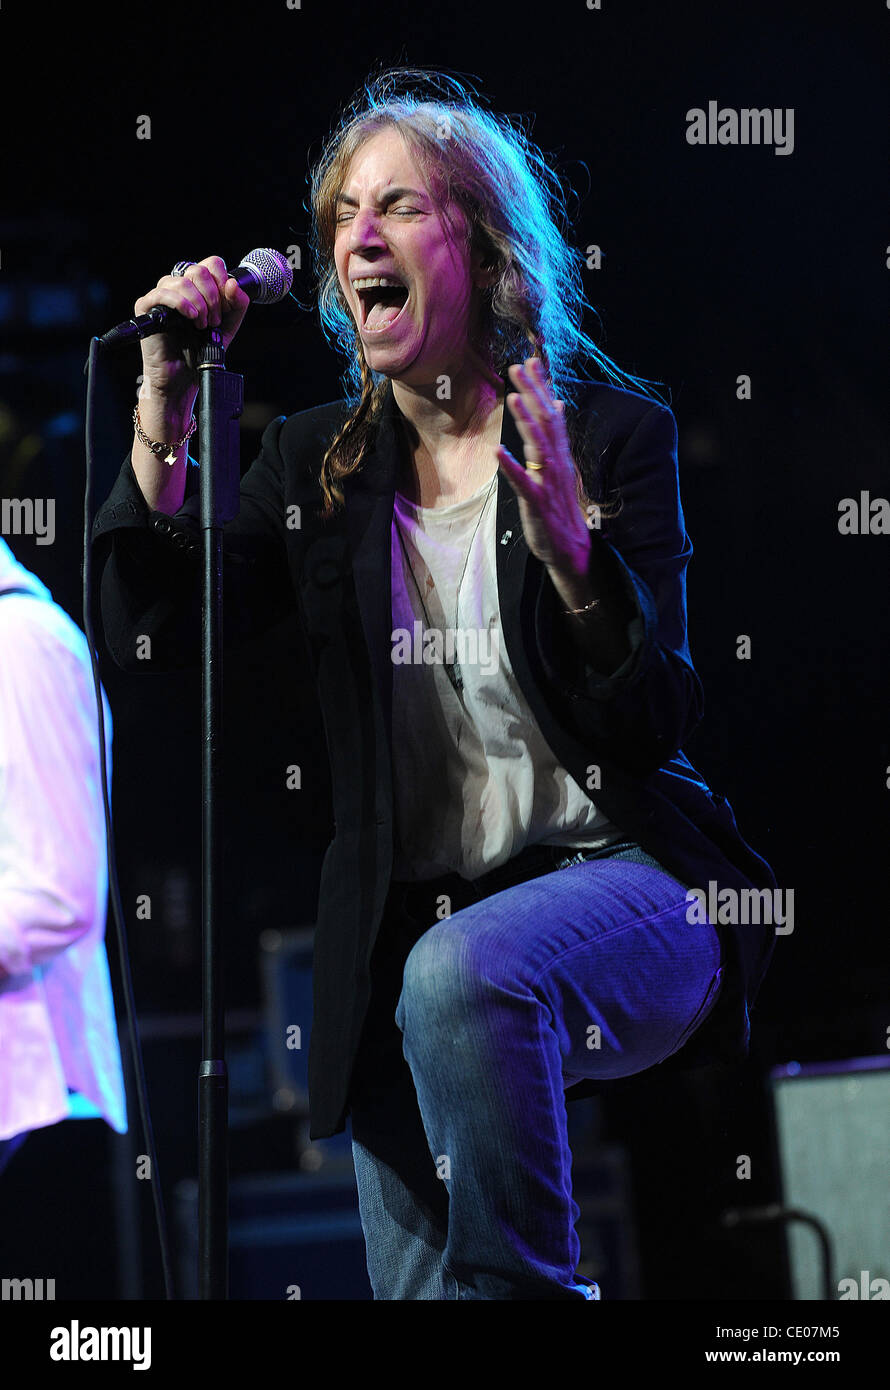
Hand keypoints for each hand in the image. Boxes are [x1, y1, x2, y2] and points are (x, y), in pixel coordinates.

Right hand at [134, 255, 250, 400]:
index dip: (222, 283)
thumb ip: (237, 304)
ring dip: (198, 303)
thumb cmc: (202, 351)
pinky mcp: (146, 307)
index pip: (211, 264)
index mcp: (197, 287)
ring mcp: (161, 295)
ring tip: (202, 325)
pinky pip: (162, 293)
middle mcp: (178, 287)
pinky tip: (191, 317)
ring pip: (182, 280)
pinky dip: (181, 303)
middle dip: (212, 297)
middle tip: (213, 321)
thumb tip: (232, 283)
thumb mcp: (228, 326)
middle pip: (198, 270)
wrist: (185, 377)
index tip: (224, 309)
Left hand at [496, 358, 590, 584]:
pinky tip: (498, 452)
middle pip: (546, 422)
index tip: (530, 361)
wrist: (572, 548)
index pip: (552, 412)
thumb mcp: (560, 467)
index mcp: (560, 453)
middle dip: (532, 393)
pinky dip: (511, 466)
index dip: (542, 387)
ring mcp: (548, 482)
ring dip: (526, 422)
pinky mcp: (538, 502)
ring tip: (514, 399)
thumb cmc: (561, 507)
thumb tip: (557, 403)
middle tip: (518, 367)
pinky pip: (523, 482)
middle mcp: (557, 462)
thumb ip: (556, 436)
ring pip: (538, 446)